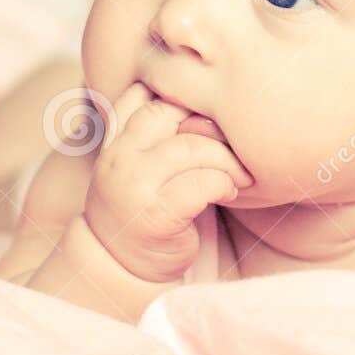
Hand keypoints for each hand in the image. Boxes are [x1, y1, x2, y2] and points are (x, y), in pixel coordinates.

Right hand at [83, 82, 251, 282]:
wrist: (123, 266)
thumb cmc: (145, 205)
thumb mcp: (140, 162)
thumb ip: (156, 130)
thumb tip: (202, 88)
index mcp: (114, 138)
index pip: (141, 91)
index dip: (178, 90)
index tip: (208, 106)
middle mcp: (119, 157)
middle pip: (168, 111)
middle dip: (209, 121)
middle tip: (236, 138)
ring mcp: (133, 186)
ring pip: (190, 147)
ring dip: (225, 158)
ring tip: (240, 173)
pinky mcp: (155, 215)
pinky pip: (201, 184)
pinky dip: (224, 184)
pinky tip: (230, 192)